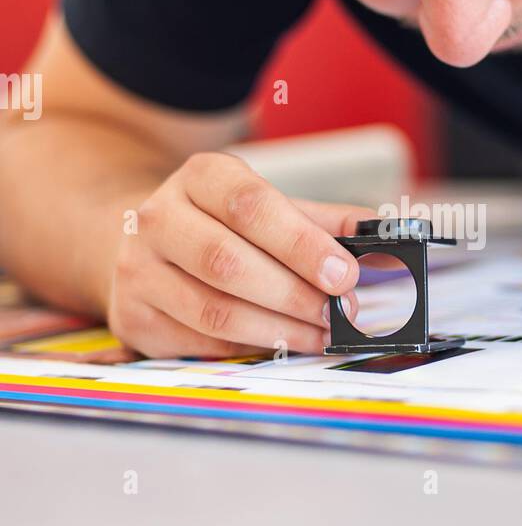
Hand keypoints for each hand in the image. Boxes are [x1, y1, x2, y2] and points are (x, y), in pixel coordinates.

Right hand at [107, 151, 370, 358]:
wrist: (144, 243)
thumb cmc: (223, 225)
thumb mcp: (271, 207)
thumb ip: (326, 223)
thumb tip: (385, 243)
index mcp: (199, 177)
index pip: (250, 206)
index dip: (301, 244)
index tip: (346, 275)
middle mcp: (158, 218)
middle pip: (228, 263)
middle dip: (295, 295)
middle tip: (341, 314)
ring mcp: (138, 271)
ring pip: (215, 310)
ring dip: (279, 330)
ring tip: (320, 335)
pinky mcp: (133, 318)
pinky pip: (201, 343)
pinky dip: (250, 348)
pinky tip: (283, 345)